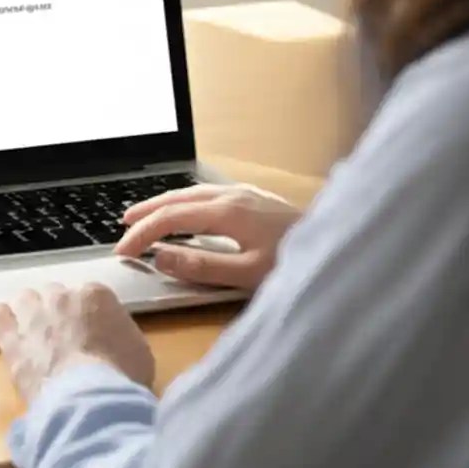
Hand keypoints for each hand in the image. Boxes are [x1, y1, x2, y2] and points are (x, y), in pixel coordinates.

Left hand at [0, 282, 154, 402]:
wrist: (89, 401)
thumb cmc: (122, 378)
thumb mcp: (138, 350)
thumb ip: (119, 333)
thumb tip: (109, 337)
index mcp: (96, 295)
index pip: (89, 294)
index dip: (89, 315)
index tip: (91, 333)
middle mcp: (61, 296)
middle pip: (55, 294)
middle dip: (59, 312)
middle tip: (65, 338)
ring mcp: (33, 314)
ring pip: (26, 298)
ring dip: (30, 313)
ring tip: (36, 337)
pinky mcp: (10, 337)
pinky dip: (5, 321)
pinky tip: (12, 335)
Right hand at [114, 183, 301, 289]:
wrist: (346, 248)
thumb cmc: (298, 265)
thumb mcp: (247, 275)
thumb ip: (201, 266)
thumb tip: (161, 256)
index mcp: (228, 212)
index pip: (171, 218)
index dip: (143, 233)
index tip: (124, 250)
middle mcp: (234, 196)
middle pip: (178, 198)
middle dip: (146, 211)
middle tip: (122, 227)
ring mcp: (247, 194)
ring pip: (193, 192)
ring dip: (164, 203)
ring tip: (144, 216)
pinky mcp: (257, 198)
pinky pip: (209, 193)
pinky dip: (186, 201)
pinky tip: (187, 211)